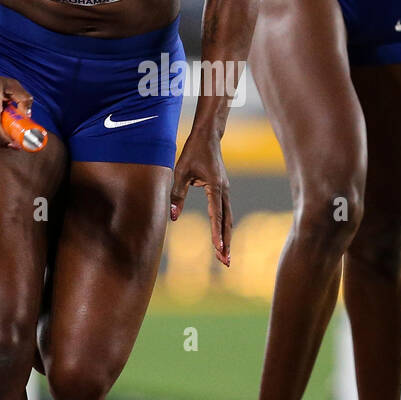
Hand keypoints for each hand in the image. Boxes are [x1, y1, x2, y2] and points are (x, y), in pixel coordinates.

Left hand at [170, 128, 231, 266]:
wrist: (208, 137)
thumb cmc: (193, 152)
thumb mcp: (180, 171)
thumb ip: (177, 194)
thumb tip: (172, 217)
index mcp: (215, 187)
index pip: (216, 214)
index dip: (217, 233)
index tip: (217, 249)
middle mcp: (224, 191)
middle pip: (227, 221)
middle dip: (226, 242)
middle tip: (225, 262)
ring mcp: (225, 191)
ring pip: (228, 219)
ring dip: (227, 237)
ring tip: (224, 256)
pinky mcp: (223, 190)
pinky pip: (225, 213)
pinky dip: (225, 227)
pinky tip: (222, 239)